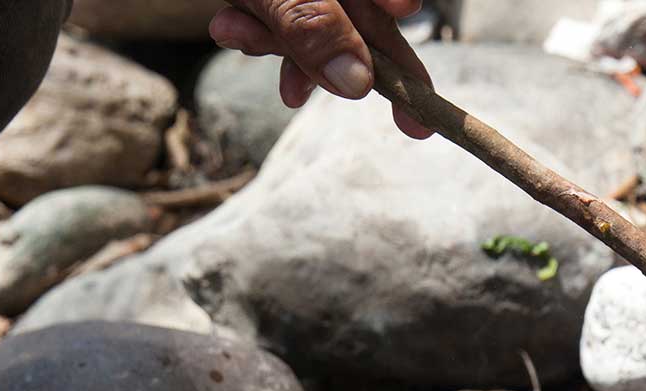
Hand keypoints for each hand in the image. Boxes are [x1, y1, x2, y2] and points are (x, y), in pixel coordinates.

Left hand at [208, 0, 435, 138]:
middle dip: (319, 59)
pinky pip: (276, 13)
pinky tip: (230, 25)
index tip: (415, 122)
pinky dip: (254, 26)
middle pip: (351, 23)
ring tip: (235, 35)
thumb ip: (313, 25)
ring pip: (307, 22)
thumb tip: (357, 85)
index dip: (406, 69)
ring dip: (273, 42)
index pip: (392, 13)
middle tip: (299, 97)